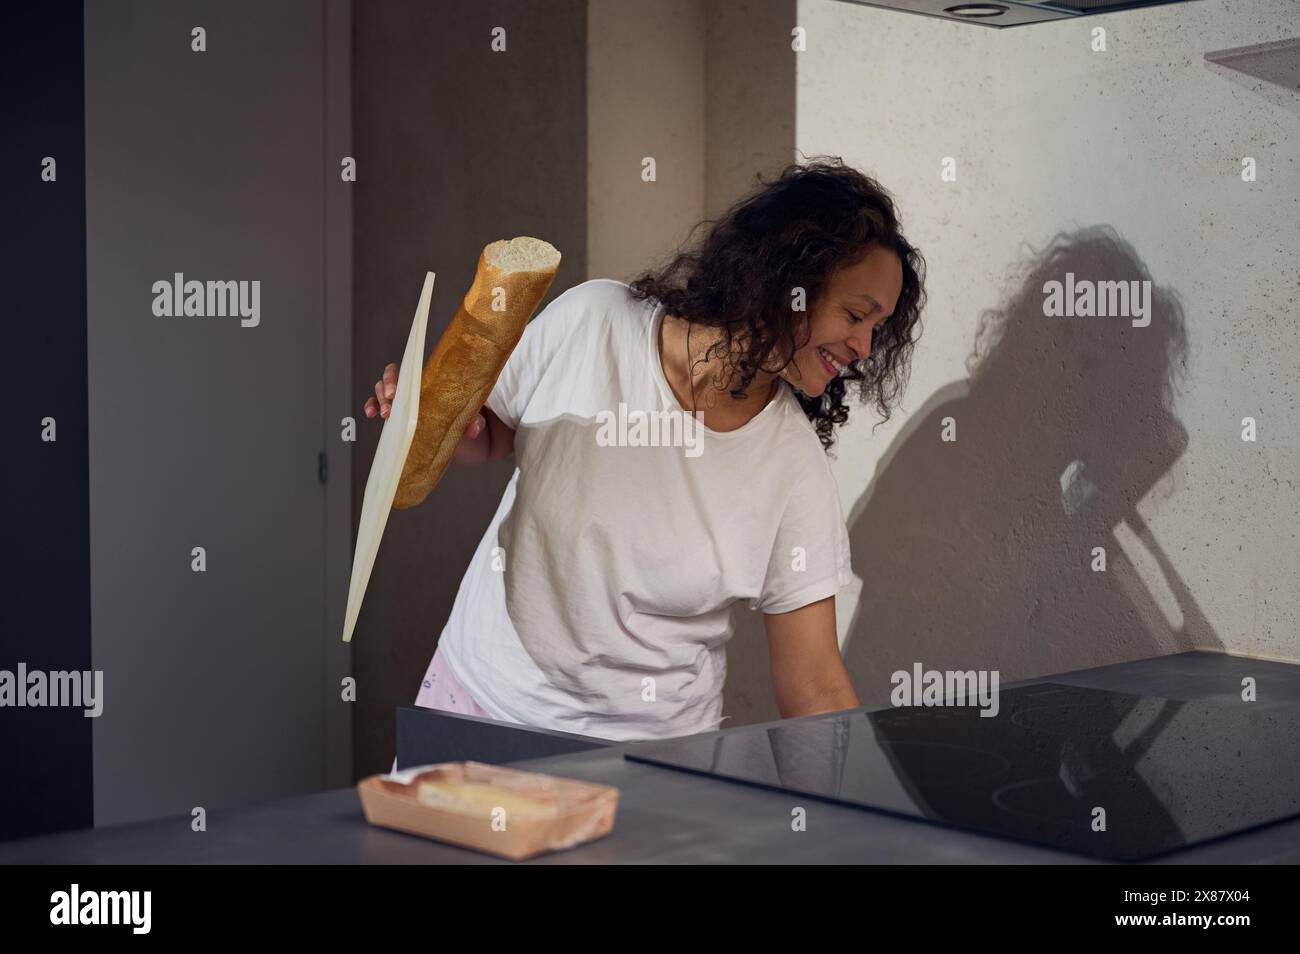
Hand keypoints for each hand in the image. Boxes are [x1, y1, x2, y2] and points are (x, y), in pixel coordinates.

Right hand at [362, 361, 486, 446]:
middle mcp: (412, 387)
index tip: (397, 390)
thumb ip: (474, 420)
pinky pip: (378, 406)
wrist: (459, 430)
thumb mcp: (472, 416)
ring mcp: (402, 400)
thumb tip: (473, 430)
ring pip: (382, 391)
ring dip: (379, 400)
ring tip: (385, 415)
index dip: (400, 376)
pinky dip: (372, 407)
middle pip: (391, 378)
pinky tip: (370, 413)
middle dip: (387, 388)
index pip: (410, 370)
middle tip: (391, 403)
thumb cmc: (463, 415)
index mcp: (429, 381)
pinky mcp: (397, 414)